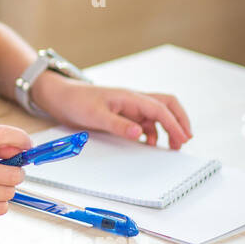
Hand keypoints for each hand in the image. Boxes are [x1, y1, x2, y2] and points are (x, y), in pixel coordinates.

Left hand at [40, 77, 192, 148]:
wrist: (60, 97)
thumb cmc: (76, 101)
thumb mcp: (95, 115)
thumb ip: (118, 124)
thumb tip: (140, 133)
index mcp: (130, 97)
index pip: (161, 109)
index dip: (175, 124)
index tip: (183, 139)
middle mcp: (133, 100)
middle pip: (167, 105)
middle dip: (179, 121)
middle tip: (184, 140)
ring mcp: (129, 107)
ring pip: (157, 115)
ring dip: (167, 128)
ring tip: (171, 146)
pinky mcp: (122, 115)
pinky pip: (144, 122)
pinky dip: (152, 132)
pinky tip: (148, 143)